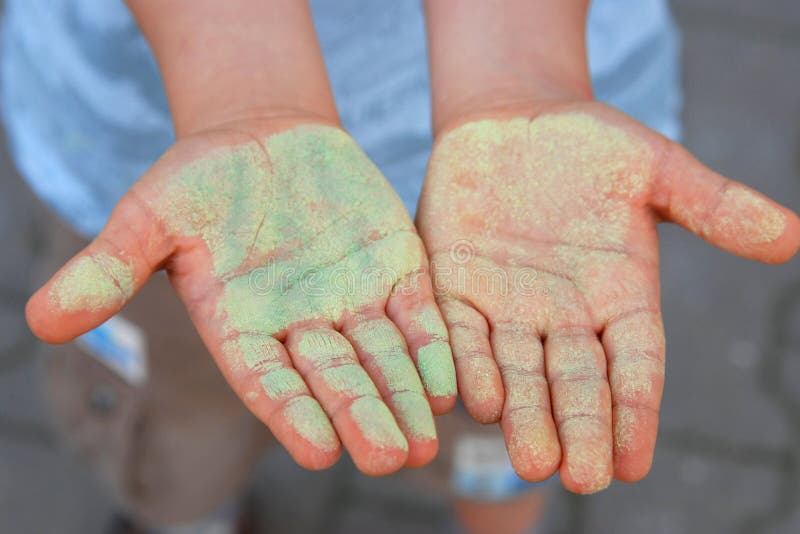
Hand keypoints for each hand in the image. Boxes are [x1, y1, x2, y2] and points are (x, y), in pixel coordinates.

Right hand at [27, 117, 456, 474]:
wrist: (263, 139)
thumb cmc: (199, 181)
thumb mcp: (150, 218)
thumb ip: (109, 269)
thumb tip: (40, 319)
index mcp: (244, 328)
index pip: (269, 381)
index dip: (292, 413)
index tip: (320, 450)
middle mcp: (302, 328)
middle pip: (335, 382)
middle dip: (362, 418)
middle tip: (390, 457)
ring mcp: (352, 304)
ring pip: (383, 359)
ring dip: (406, 397)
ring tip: (427, 439)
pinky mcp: (393, 272)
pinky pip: (417, 316)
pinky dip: (432, 347)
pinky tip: (451, 381)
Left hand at [417, 102, 799, 492]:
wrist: (513, 117)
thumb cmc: (591, 145)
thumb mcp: (655, 169)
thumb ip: (711, 206)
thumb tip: (790, 238)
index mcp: (620, 296)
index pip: (633, 368)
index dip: (633, 414)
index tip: (632, 465)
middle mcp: (563, 315)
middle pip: (575, 384)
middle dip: (579, 430)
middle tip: (582, 480)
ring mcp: (506, 304)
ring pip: (517, 371)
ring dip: (523, 416)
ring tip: (532, 461)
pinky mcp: (455, 284)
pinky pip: (461, 332)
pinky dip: (468, 365)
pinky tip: (476, 401)